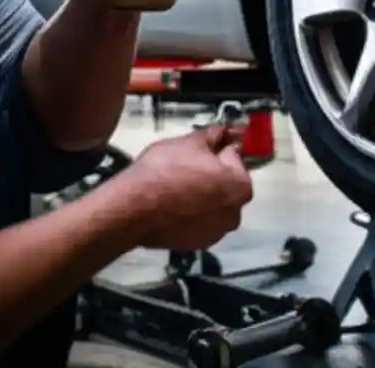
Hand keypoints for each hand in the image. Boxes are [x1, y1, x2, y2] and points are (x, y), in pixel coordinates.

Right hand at [116, 125, 253, 251]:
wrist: (134, 208)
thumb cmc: (165, 170)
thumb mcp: (189, 142)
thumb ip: (213, 135)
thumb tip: (226, 130)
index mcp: (240, 185)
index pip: (233, 158)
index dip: (214, 151)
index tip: (196, 151)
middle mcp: (235, 212)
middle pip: (226, 185)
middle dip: (210, 175)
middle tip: (183, 168)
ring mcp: (217, 232)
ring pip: (212, 206)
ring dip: (201, 197)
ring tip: (174, 189)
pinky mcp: (197, 244)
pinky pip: (198, 223)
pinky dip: (190, 215)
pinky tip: (170, 207)